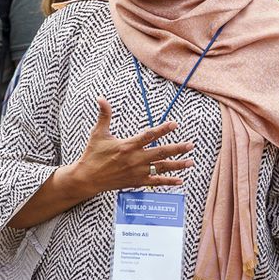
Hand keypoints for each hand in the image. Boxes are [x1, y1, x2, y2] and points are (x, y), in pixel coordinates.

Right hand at [72, 98, 195, 197]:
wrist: (87, 178)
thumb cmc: (93, 154)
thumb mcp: (98, 133)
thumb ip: (104, 115)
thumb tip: (101, 98)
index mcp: (127, 145)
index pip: (149, 135)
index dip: (163, 129)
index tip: (175, 124)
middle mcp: (135, 159)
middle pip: (161, 152)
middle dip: (177, 148)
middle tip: (191, 145)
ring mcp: (137, 172)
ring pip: (161, 168)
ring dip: (177, 165)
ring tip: (191, 162)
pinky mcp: (136, 181)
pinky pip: (155, 182)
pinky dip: (168, 182)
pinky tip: (179, 181)